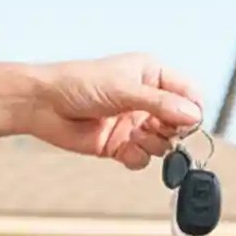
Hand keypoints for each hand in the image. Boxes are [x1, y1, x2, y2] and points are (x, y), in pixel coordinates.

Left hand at [26, 53, 204, 169]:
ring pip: (164, 143)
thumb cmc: (77, 84)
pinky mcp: (123, 144)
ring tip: (134, 136)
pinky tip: (122, 147)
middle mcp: (147, 100)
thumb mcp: (124, 89)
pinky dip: (137, 157)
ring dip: (153, 144)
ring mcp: (135, 123)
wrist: (42, 105)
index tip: (184, 121)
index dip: (191, 110)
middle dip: (172, 130)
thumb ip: (160, 103)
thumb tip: (192, 116)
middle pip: (181, 123)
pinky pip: (144, 158)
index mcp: (152, 76)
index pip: (189, 94)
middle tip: (156, 128)